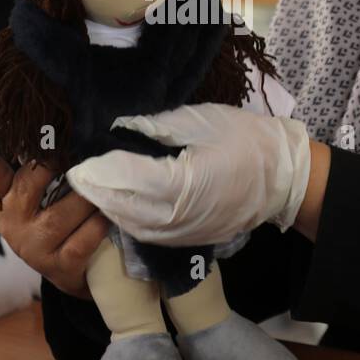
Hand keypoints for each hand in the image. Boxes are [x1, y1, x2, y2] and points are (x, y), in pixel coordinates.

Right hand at [0, 144, 108, 299]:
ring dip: (86, 196)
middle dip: (56, 165)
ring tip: (99, 182)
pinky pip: (86, 236)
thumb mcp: (17, 203)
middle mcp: (15, 228)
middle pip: (33, 185)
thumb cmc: (41, 228)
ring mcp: (38, 248)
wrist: (66, 274)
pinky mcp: (63, 265)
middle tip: (76, 153)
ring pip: (64, 211)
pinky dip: (98, 222)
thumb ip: (1, 174)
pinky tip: (106, 213)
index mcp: (3, 207)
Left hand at [64, 103, 312, 246]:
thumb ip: (157, 126)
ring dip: (109, 211)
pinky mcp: (191, 239)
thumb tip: (122, 128)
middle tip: (75, 179)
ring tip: (91, 192)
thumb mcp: (200, 120)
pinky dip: (129, 222)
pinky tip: (119, 207)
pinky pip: (150, 235)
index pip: (126, 179)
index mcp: (181, 182)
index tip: (77, 164)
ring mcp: (185, 232)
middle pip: (124, 208)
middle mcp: (179, 215)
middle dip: (96, 194)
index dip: (99, 172)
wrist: (284, 177)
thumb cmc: (246, 139)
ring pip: (133, 227)